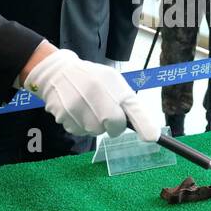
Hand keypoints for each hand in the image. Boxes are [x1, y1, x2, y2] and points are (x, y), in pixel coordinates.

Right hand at [24, 48, 154, 139]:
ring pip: (95, 132)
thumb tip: (146, 130)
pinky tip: (76, 110)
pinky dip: (79, 125)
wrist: (58, 72)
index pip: (133, 108)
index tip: (152, 138)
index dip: (144, 125)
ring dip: (94, 125)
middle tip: (106, 114)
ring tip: (87, 108)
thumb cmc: (92, 80)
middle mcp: (98, 94)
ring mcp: (80, 105)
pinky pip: (79, 131)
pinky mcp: (64, 114)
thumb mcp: (113, 83)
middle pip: (114, 127)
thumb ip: (128, 104)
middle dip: (113, 126)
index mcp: (115, 85)